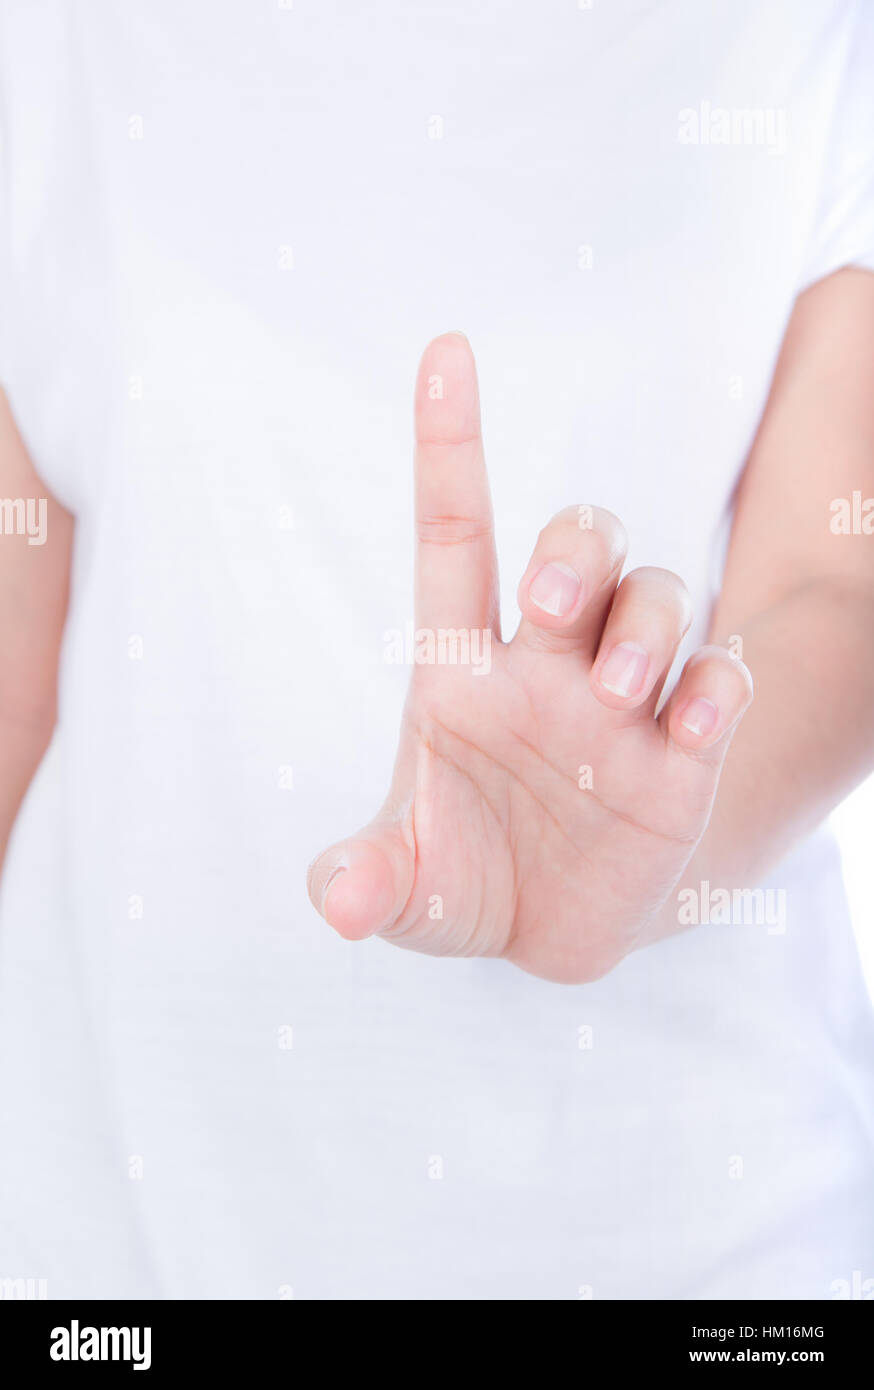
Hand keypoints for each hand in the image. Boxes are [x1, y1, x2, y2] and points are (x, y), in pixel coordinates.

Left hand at [308, 334, 752, 982]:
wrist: (550, 931)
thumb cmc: (464, 879)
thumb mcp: (407, 891)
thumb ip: (368, 882)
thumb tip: (338, 899)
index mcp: (461, 670)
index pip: (454, 534)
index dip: (449, 445)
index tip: (444, 351)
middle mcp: (547, 662)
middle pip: (575, 546)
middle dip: (573, 550)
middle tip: (550, 605)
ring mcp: (625, 699)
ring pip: (655, 594)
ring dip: (646, 620)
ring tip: (626, 685)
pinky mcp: (688, 748)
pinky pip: (720, 682)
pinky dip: (718, 685)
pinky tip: (696, 720)